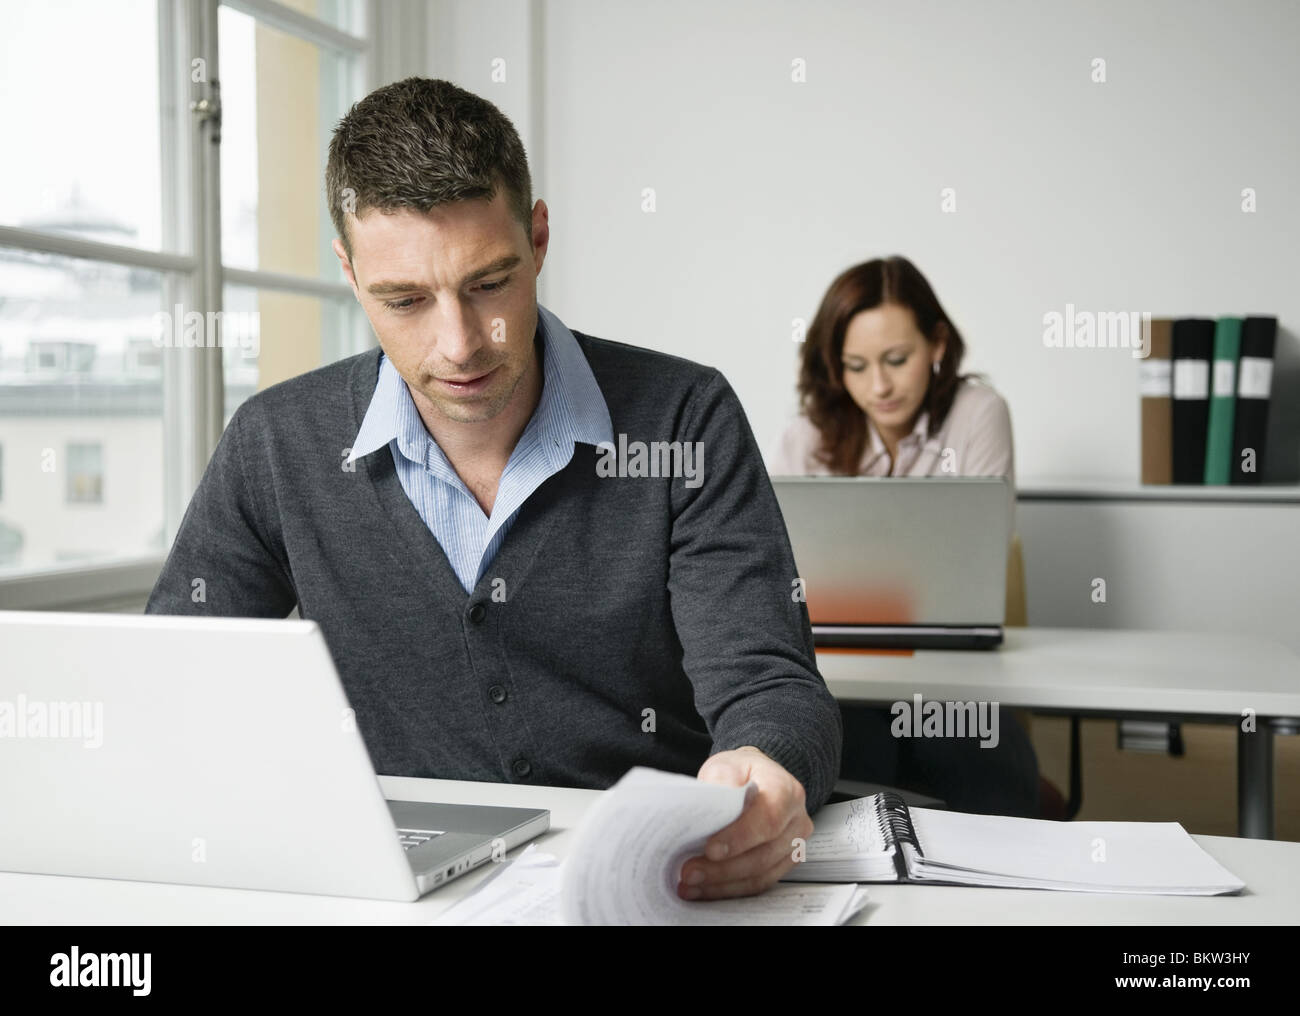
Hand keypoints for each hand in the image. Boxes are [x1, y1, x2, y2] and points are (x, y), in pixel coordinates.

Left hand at [678, 746, 813, 899]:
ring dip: (723, 884)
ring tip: (691, 884)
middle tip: (690, 872)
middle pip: (764, 854)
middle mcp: (796, 820)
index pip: (767, 818)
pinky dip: (729, 889)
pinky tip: (705, 889)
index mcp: (785, 791)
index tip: (710, 850)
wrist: (756, 780)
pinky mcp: (784, 864)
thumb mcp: (726, 764)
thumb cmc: (741, 773)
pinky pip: (759, 884)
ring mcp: (794, 845)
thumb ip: (721, 780)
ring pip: (761, 875)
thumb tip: (709, 805)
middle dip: (723, 869)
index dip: (740, 838)